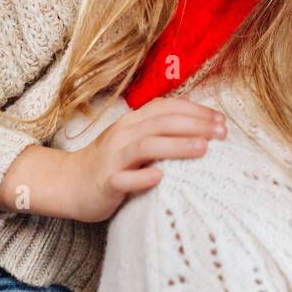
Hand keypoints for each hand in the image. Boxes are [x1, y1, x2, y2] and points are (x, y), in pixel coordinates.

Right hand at [66, 97, 224, 223]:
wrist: (69, 183)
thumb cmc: (111, 162)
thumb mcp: (134, 139)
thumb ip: (160, 131)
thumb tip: (202, 127)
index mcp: (133, 121)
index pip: (167, 107)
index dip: (196, 110)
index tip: (221, 119)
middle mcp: (124, 134)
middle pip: (162, 123)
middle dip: (195, 125)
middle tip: (222, 132)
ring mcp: (114, 158)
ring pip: (146, 146)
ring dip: (176, 145)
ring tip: (203, 148)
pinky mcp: (106, 183)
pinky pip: (123, 179)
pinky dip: (142, 177)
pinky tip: (160, 178)